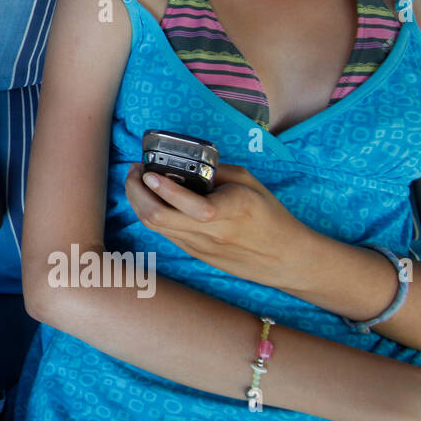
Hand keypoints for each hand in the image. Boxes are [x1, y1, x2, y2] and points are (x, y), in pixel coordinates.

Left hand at [124, 162, 316, 289]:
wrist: (284, 257)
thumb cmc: (270, 216)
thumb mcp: (249, 183)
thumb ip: (217, 171)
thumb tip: (185, 164)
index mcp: (232, 210)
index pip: (191, 205)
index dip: (163, 187)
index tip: (148, 171)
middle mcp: (211, 232)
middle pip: (158, 218)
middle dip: (136, 192)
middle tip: (135, 172)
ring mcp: (200, 247)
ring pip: (154, 227)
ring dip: (138, 202)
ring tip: (138, 182)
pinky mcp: (195, 254)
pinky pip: (164, 233)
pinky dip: (151, 213)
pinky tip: (151, 199)